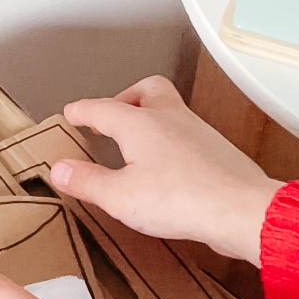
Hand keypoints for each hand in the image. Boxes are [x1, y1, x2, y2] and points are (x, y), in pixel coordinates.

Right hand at [49, 75, 282, 265]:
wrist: (238, 209)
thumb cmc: (181, 200)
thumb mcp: (118, 197)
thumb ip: (86, 181)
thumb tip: (59, 169)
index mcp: (140, 124)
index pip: (102, 108)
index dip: (82, 110)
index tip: (72, 113)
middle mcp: (170, 119)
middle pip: (146, 89)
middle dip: (124, 97)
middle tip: (110, 114)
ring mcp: (197, 131)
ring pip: (169, 108)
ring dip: (148, 116)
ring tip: (134, 141)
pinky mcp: (214, 150)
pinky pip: (186, 132)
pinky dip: (168, 138)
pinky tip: (164, 162)